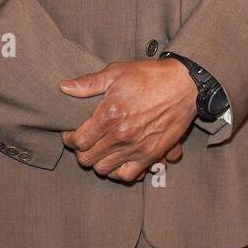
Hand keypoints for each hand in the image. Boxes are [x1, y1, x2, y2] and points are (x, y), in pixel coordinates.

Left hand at [58, 58, 197, 182]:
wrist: (184, 84)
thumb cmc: (150, 75)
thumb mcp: (117, 72)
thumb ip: (88, 83)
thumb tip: (63, 87)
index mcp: (109, 114)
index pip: (78, 140)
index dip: (69, 139)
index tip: (70, 134)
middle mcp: (121, 135)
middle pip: (87, 158)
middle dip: (81, 151)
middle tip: (84, 142)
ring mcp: (137, 147)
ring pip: (103, 169)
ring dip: (97, 161)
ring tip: (99, 150)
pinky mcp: (151, 154)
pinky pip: (127, 175)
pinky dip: (118, 172)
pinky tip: (116, 161)